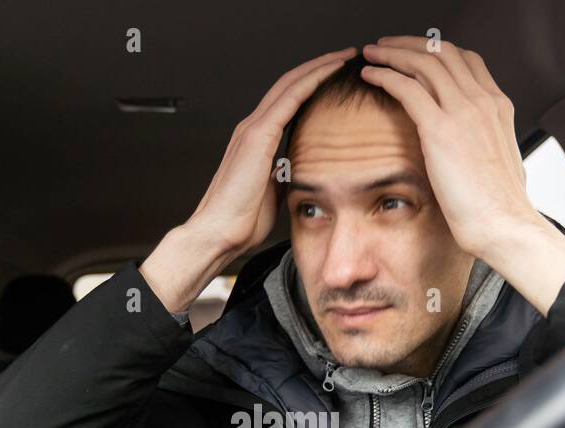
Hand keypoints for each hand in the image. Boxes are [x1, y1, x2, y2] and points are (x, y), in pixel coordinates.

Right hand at [141, 47, 356, 313]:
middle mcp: (251, 128)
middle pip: (289, 84)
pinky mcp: (257, 136)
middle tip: (346, 56)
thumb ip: (286, 176)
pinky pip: (289, 98)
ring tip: (344, 57)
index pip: (287, 101)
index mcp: (256, 141)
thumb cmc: (241, 222)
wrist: (218, 234)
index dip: (311, 85)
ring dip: (319, 67)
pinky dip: (311, 80)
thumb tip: (305, 174)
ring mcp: (252, 129)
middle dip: (319, 67)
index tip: (337, 78)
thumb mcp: (274, 193)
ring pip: (290, 83)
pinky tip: (330, 71)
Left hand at [360, 37, 564, 314]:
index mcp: (498, 107)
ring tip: (373, 54)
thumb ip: (484, 143)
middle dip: (410, 44)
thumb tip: (470, 148)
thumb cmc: (500, 207)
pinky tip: (371, 76)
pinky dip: (385, 75)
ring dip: (393, 53)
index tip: (417, 54)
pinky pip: (407, 87)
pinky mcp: (441, 129)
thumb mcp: (499, 163)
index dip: (437, 51)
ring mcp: (463, 111)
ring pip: (423, 62)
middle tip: (387, 46)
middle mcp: (483, 101)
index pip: (467, 60)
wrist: (504, 225)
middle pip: (442, 52)